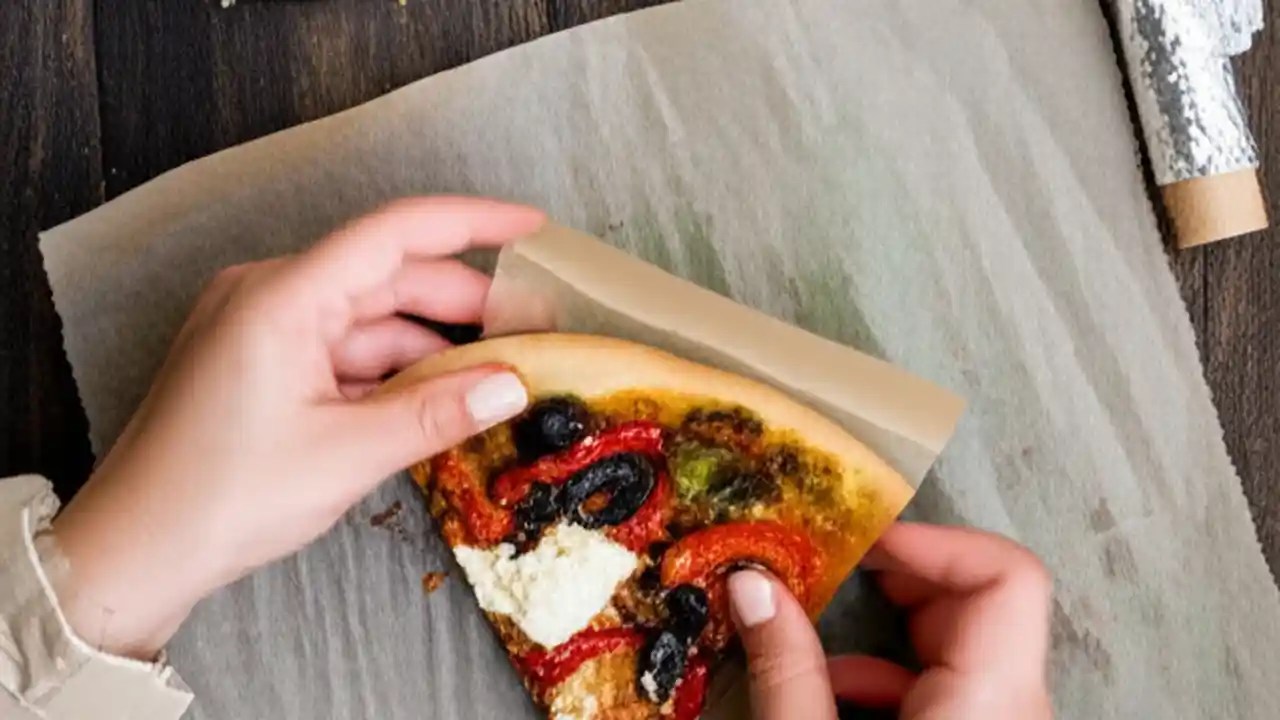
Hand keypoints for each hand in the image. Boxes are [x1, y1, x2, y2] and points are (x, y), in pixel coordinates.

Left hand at [50, 197, 543, 658]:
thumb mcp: (346, 456)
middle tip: (533, 329)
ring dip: (431, 345)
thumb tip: (513, 386)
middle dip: (464, 301)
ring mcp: (262, 329)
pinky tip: (438, 398)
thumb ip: (436, 414)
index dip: (472, 223)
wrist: (133, 552)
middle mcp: (270, 295)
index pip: (395, 233)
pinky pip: (343, 351)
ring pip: (370, 320)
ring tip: (497, 373)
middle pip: (389, 277)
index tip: (532, 227)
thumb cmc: (221, 498)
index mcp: (282, 296)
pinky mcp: (261, 364)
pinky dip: (392, 372)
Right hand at [727, 522, 1052, 718]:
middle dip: (895, 576)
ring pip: (959, 645)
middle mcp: (1015, 708)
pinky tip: (830, 694)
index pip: (1007, 573)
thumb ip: (786, 669)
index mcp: (992, 701)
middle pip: (978, 599)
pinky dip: (889, 675)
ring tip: (810, 631)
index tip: (860, 539)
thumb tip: (752, 583)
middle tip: (826, 566)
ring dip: (884, 626)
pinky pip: (948, 687)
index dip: (933, 540)